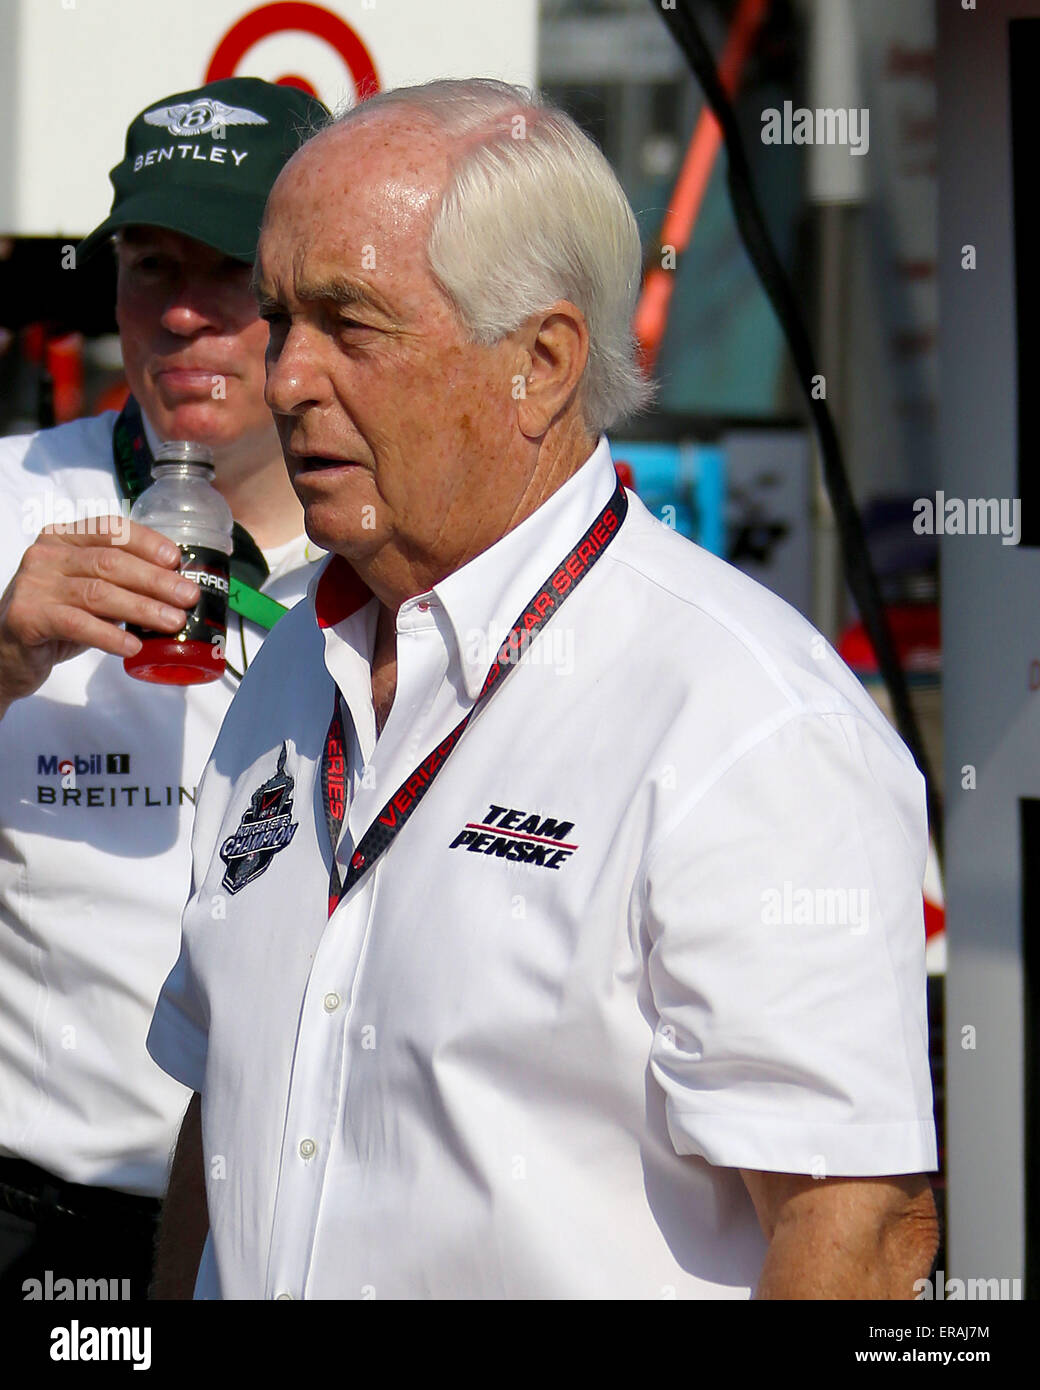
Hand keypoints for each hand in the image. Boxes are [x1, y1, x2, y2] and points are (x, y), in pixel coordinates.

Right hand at [0, 520, 200, 715]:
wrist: (6, 654)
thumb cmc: (55, 621)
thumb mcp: (88, 594)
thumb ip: (120, 585)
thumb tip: (174, 589)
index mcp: (62, 539)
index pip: (110, 529)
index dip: (147, 542)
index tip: (176, 560)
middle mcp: (46, 555)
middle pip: (110, 562)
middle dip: (155, 580)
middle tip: (187, 596)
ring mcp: (33, 584)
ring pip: (98, 592)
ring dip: (142, 608)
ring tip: (172, 622)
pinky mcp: (27, 616)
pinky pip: (77, 623)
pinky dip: (109, 635)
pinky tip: (133, 646)